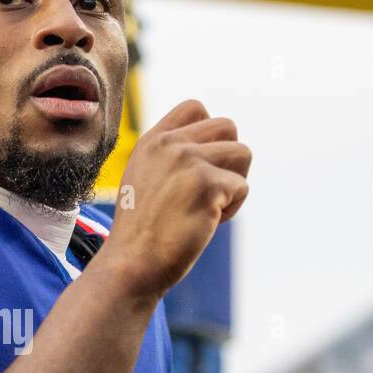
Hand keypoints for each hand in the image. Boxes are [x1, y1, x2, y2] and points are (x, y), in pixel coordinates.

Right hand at [107, 99, 250, 300]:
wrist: (129, 265)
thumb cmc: (140, 233)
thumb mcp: (144, 179)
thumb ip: (170, 157)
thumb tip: (215, 147)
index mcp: (151, 141)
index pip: (195, 107)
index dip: (209, 135)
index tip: (199, 167)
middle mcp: (169, 145)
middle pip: (227, 126)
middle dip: (228, 159)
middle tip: (210, 190)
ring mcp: (188, 162)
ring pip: (243, 153)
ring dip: (234, 183)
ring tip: (210, 207)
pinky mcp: (207, 185)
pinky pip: (242, 187)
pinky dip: (231, 209)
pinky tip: (207, 224)